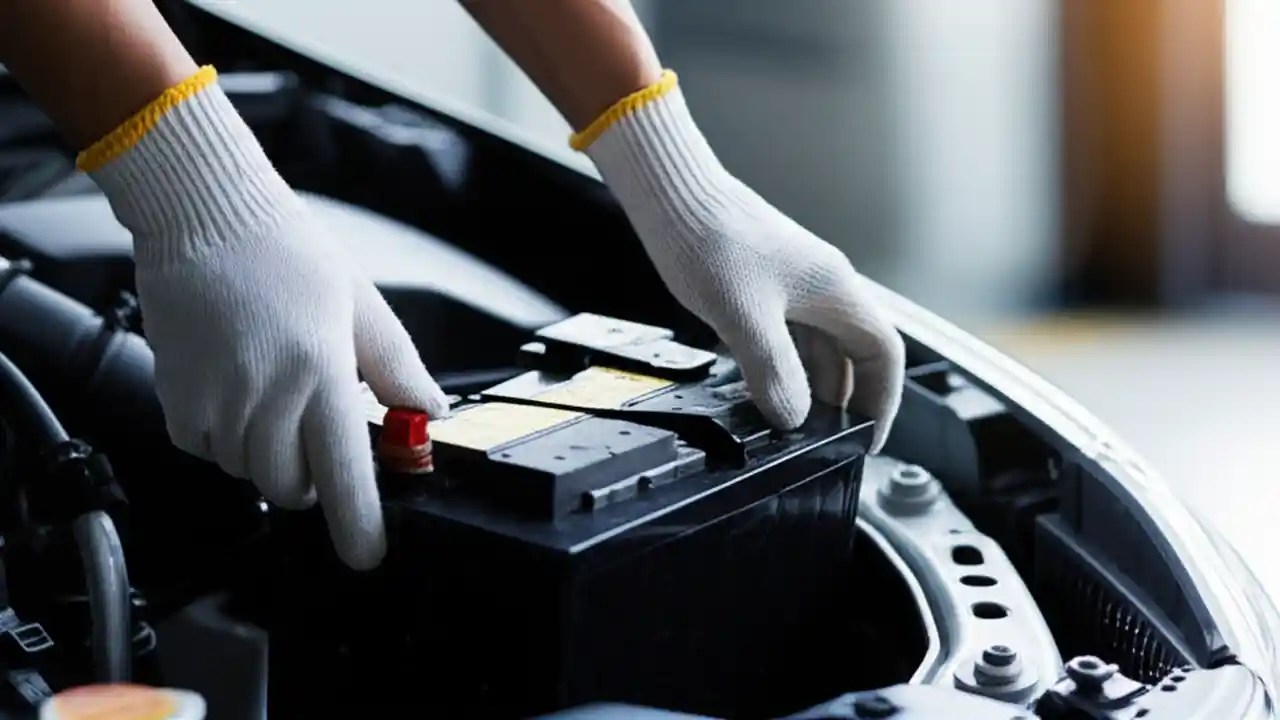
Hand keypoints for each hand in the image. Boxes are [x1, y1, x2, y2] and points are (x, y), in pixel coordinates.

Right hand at [85, 69, 446, 568]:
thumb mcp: (363, 308)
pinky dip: (227, 437)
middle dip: (312, 476)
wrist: (205, 221)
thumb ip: (398, 370)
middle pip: (291, 487)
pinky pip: (208, 451)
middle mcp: (266, 398)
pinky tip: (237, 387)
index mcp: (321, 375)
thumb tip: (431, 414)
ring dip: (268, 452)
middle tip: (317, 429)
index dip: (357, 523)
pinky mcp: (176, 404)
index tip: (367, 553)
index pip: (343, 474)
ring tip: (274, 390)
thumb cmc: (288, 256)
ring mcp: (216, 404)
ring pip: (249, 472)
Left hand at [582, 74, 905, 451]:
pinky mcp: (764, 287)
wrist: (674, 196)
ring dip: (812, 387)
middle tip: (826, 442)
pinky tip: (762, 388)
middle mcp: (823, 287)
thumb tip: (792, 419)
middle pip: (854, 354)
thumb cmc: (709, 240)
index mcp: (835, 290)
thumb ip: (773, 372)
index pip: (884, 353)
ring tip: (793, 426)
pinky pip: (789, 336)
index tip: (867, 439)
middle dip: (846, 401)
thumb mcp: (743, 318)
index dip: (884, 400)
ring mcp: (794, 286)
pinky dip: (784, 367)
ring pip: (819, 348)